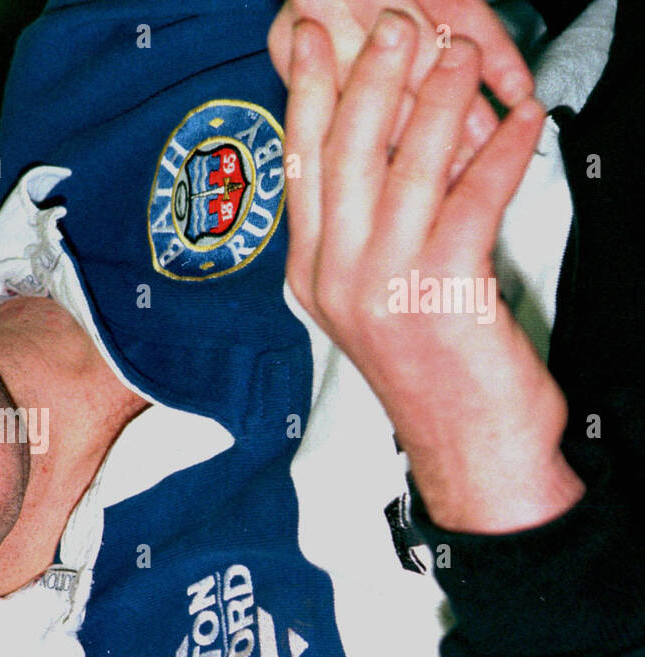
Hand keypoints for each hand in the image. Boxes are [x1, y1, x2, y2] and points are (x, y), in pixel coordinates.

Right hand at [285, 13, 583, 532]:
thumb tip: (381, 142)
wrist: (465, 445)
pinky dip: (502, 152)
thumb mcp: (377, 296)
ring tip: (460, 52)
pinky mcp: (442, 292)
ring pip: (407, 166)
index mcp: (310, 274)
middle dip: (369, 75)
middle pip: (344, 152)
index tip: (307, 38)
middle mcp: (334, 277)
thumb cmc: (430, 367)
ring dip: (438, 98)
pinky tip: (523, 121)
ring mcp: (383, 286)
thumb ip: (367, 230)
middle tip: (394, 23)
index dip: (304, 93)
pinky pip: (474, 198)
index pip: (302, 166)